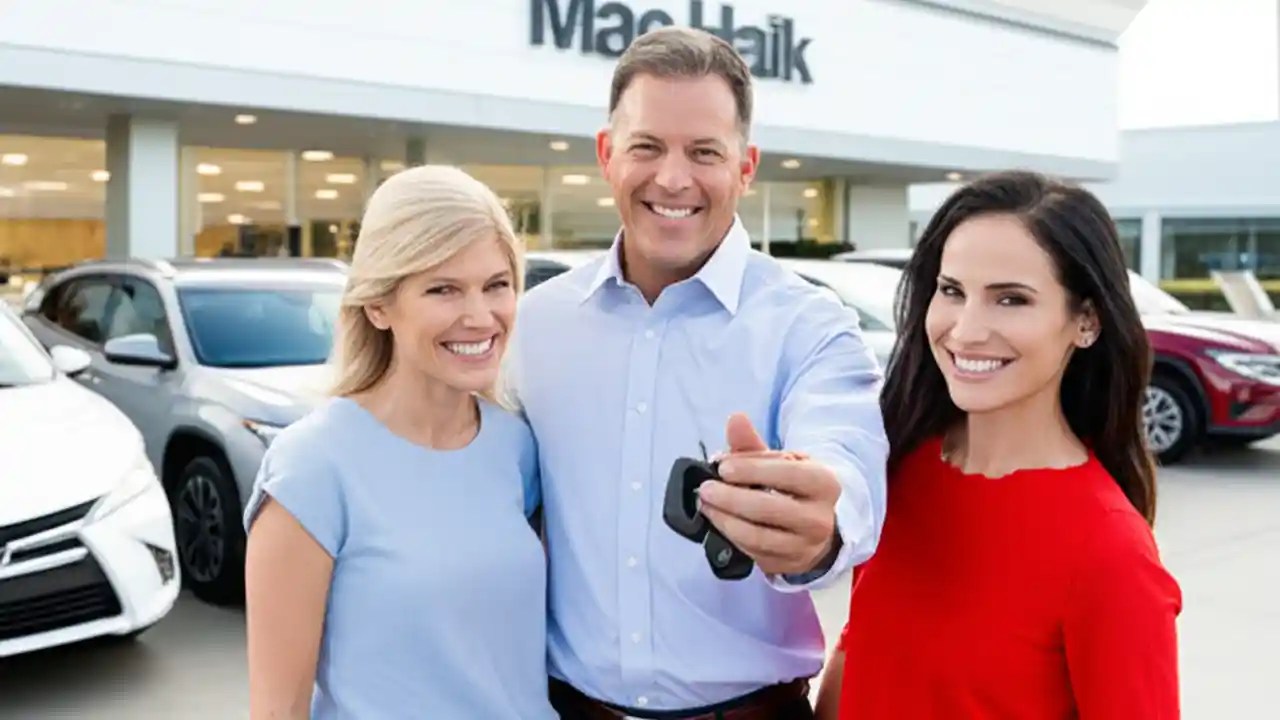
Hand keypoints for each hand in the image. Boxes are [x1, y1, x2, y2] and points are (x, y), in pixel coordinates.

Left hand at [696, 413, 840, 575]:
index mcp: (824, 483)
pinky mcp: (787, 564)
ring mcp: (804, 546)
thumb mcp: (781, 463)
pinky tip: (717, 520)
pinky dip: (729, 535)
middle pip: (768, 508)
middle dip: (731, 497)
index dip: (751, 469)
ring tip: (705, 504)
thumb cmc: (794, 487)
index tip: (723, 467)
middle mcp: (819, 518)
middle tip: (705, 488)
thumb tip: (735, 419)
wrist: (817, 527)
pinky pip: (752, 552)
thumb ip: (754, 444)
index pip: (787, 474)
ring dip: (724, 519)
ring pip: (757, 536)